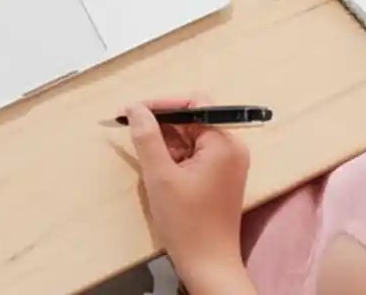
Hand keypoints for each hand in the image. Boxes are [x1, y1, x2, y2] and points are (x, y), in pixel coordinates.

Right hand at [124, 99, 253, 294]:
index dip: (163, 104)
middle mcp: (232, 148)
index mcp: (224, 143)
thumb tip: (136, 107)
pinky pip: (194, 153)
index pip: (195, 103)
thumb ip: (147, 137)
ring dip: (166, 143)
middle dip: (162, 125)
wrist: (207, 262)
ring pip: (190, 137)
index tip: (134, 111)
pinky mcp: (220, 175)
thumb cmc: (187, 222)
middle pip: (192, 119)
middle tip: (134, 134)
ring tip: (150, 162)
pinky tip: (160, 172)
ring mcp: (227, 162)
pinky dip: (174, 157)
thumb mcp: (159, 175)